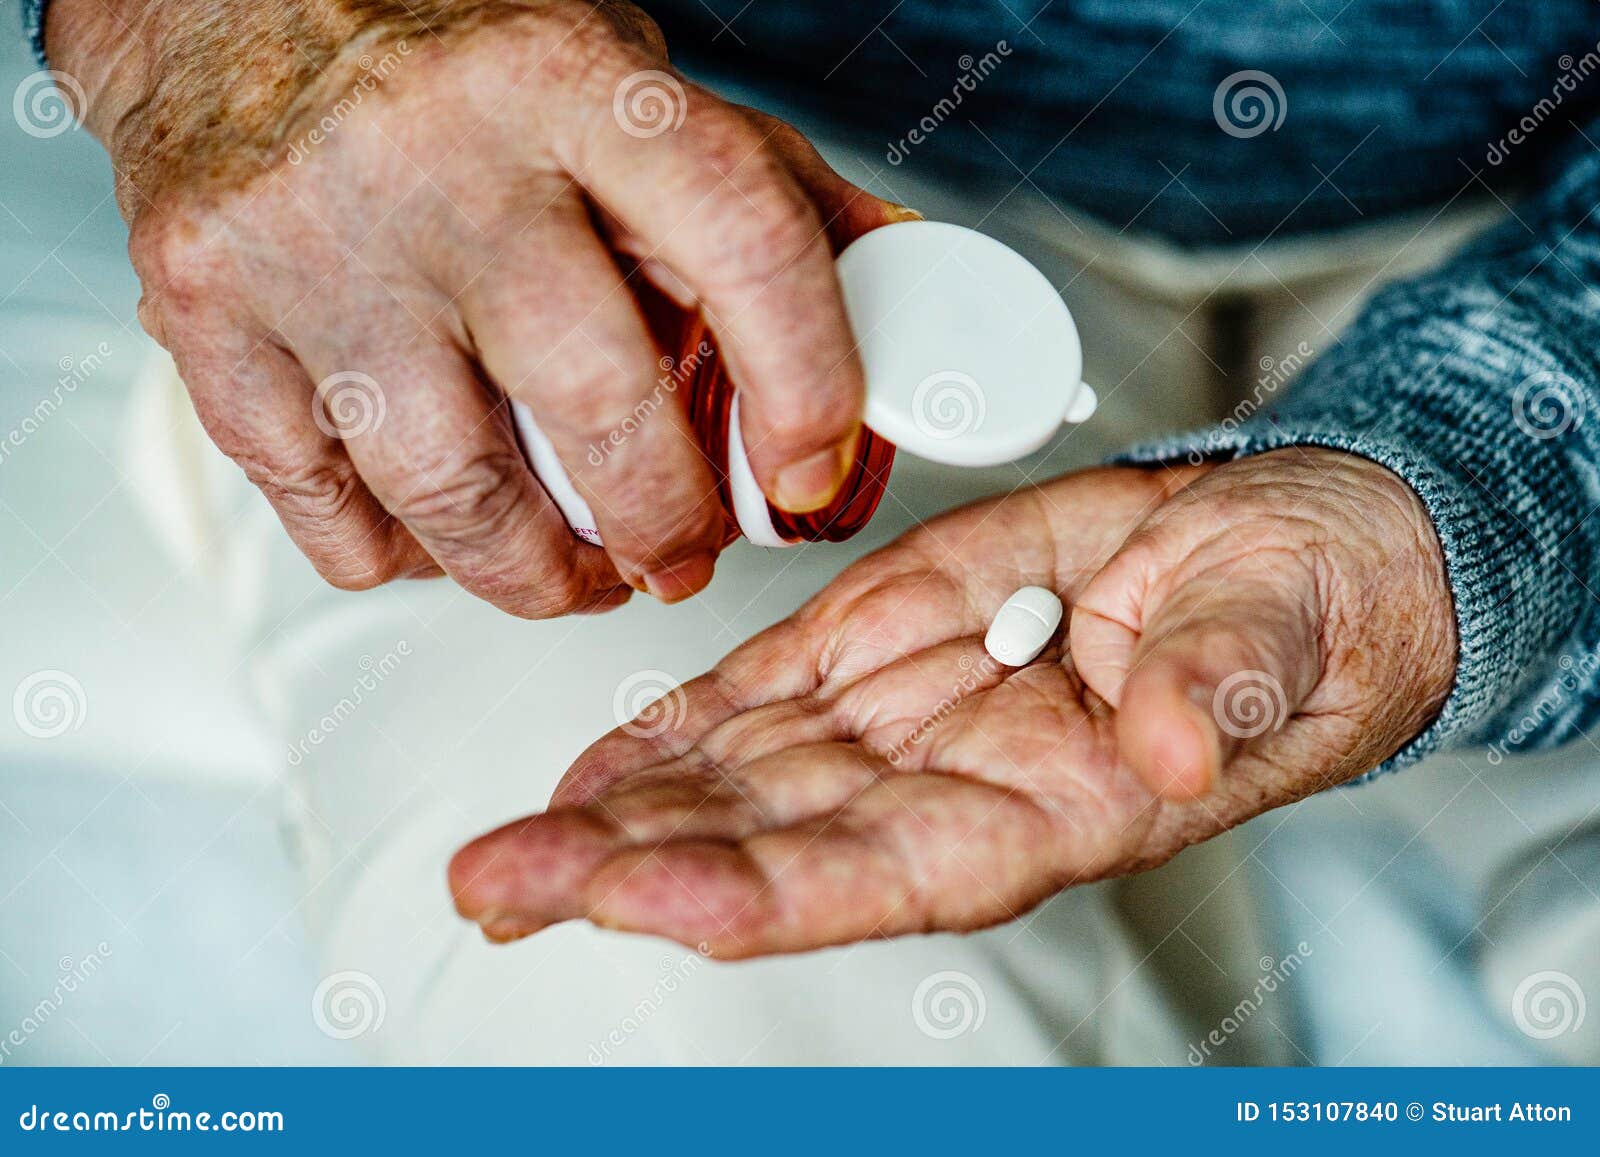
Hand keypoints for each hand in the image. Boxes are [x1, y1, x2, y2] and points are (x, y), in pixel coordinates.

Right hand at [50, 0, 907, 611]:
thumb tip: (889, 278)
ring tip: (575, 572)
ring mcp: (308, 243)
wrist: (225, 3)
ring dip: (540, 575)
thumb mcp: (622, 78)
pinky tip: (444, 530)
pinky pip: (328, 515)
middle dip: (664, 524)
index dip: (804, 382)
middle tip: (682, 553)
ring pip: (452, 493)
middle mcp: (437, 160)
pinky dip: (406, 556)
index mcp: (570, 83)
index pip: (738, 237)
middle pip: (592, 403)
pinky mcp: (208, 315)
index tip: (808, 472)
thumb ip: (754, 182)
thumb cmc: (448, 53)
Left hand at [449, 448, 1456, 955]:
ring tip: (502, 850)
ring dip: (614, 815)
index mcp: (1054, 806)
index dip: (773, 891)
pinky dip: (665, 734)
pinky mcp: (879, 645)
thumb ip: (1221, 686)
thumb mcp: (1286, 631)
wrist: (1274, 554)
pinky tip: (584, 772)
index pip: (891, 874)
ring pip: (737, 782)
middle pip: (771, 843)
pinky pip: (756, 701)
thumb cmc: (1301, 609)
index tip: (654, 900)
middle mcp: (952, 784)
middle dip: (633, 868)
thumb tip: (1173, 740)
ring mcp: (905, 719)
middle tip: (503, 881)